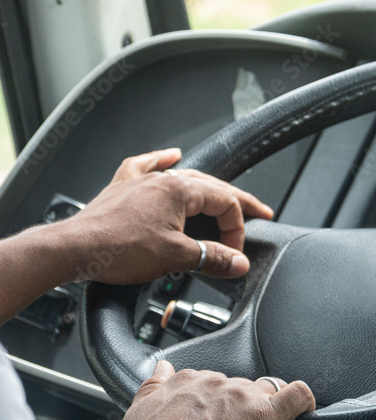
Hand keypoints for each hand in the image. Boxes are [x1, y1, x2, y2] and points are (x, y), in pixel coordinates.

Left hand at [61, 148, 272, 283]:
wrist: (73, 250)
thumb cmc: (116, 249)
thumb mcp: (176, 257)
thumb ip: (213, 258)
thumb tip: (238, 262)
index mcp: (179, 189)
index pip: (225, 201)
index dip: (238, 228)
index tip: (235, 252)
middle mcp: (160, 179)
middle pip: (210, 186)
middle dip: (236, 203)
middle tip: (258, 213)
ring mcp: (140, 183)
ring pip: (182, 178)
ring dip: (207, 190)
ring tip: (223, 199)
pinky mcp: (122, 190)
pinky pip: (146, 167)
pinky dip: (162, 162)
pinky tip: (169, 157)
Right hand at [119, 362, 315, 419]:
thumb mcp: (137, 414)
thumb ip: (152, 386)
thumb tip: (162, 369)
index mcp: (186, 382)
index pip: (207, 383)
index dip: (211, 405)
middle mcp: (215, 383)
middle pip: (235, 388)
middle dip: (235, 408)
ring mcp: (241, 398)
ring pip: (262, 392)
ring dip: (260, 408)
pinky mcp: (265, 416)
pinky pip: (295, 396)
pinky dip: (303, 400)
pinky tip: (304, 410)